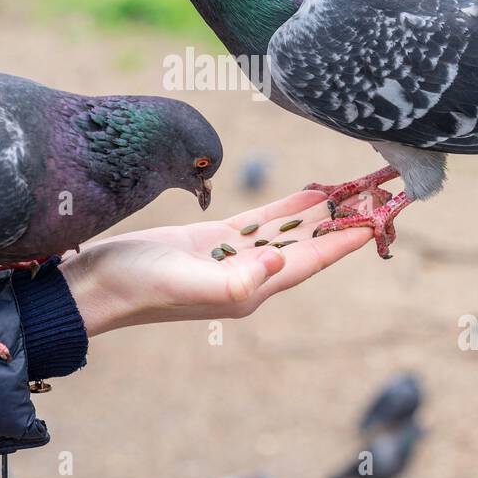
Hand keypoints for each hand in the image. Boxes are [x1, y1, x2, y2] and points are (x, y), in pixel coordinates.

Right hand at [61, 190, 372, 337]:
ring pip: (290, 231)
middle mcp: (249, 276)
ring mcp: (232, 258)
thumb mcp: (185, 282)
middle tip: (377, 193)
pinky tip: (310, 193)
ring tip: (355, 188)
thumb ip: (232, 279)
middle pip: (308, 246)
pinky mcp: (214, 242)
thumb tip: (279, 261)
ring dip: (321, 212)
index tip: (379, 221)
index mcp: (250, 289)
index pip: (309, 262)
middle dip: (342, 222)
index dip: (345, 242)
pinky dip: (289, 207)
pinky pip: (264, 222)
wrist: (97, 285)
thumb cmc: (137, 286)